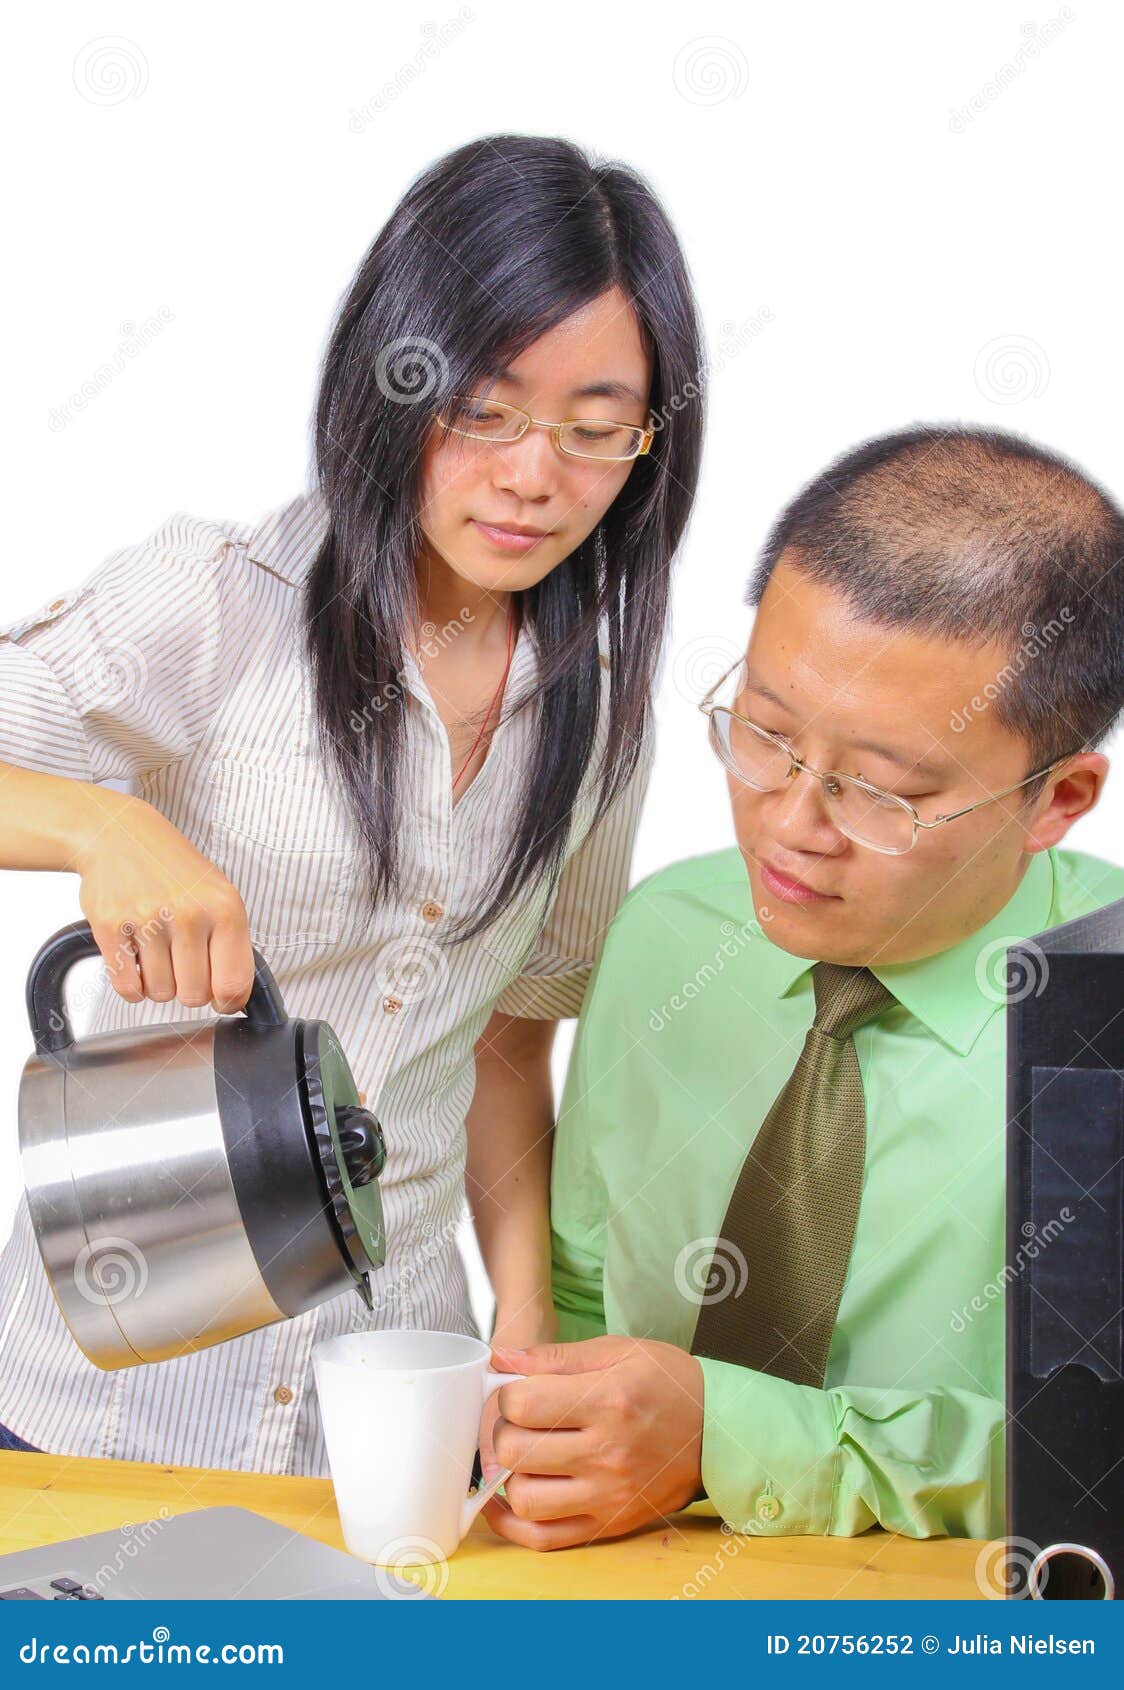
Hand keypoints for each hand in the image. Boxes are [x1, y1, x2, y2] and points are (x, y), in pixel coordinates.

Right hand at [75, 793, 255, 1014]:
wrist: (121, 835)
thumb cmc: (175, 871)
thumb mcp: (219, 895)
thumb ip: (232, 945)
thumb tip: (233, 997)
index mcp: (225, 909)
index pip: (233, 984)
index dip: (226, 1001)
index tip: (219, 998)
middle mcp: (189, 914)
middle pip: (194, 996)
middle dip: (188, 988)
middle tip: (181, 963)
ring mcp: (148, 920)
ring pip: (160, 994)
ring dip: (158, 983)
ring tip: (157, 952)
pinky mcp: (111, 926)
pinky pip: (127, 988)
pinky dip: (132, 985)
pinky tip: (136, 960)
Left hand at [480, 1335, 703, 1550]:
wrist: (717, 1429)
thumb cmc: (666, 1383)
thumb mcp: (618, 1351)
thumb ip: (555, 1357)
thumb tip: (499, 1357)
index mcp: (608, 1401)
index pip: (522, 1404)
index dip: (508, 1394)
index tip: (519, 1391)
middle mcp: (607, 1453)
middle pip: (515, 1451)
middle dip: (503, 1431)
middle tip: (519, 1422)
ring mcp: (608, 1495)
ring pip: (525, 1498)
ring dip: (511, 1475)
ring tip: (525, 1456)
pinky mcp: (610, 1524)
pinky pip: (544, 1538)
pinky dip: (512, 1524)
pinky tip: (504, 1502)